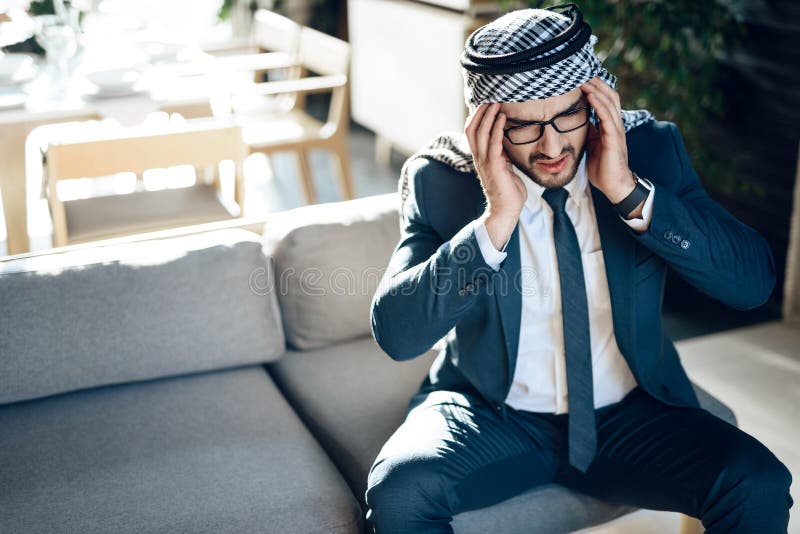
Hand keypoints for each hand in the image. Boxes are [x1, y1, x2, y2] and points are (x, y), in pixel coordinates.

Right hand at [464, 102, 526, 243]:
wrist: (506, 211)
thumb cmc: (508, 190)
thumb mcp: (504, 167)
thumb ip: (502, 154)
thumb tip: (506, 140)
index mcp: (480, 158)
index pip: (472, 132)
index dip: (476, 116)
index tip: (484, 103)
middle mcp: (479, 158)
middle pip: (472, 129)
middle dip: (480, 112)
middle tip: (490, 97)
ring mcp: (485, 163)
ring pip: (481, 134)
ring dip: (488, 116)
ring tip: (496, 102)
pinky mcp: (495, 167)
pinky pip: (494, 144)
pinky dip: (497, 129)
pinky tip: (502, 118)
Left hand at [580, 78, 636, 204]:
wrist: (613, 185)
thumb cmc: (602, 166)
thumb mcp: (592, 144)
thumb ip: (589, 130)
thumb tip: (578, 118)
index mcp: (610, 125)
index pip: (606, 99)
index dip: (596, 87)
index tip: (581, 77)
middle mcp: (615, 124)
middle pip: (610, 95)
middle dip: (596, 83)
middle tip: (581, 72)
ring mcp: (616, 130)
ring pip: (609, 102)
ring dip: (596, 89)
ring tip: (584, 79)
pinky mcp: (614, 139)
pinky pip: (607, 117)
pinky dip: (599, 104)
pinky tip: (590, 96)